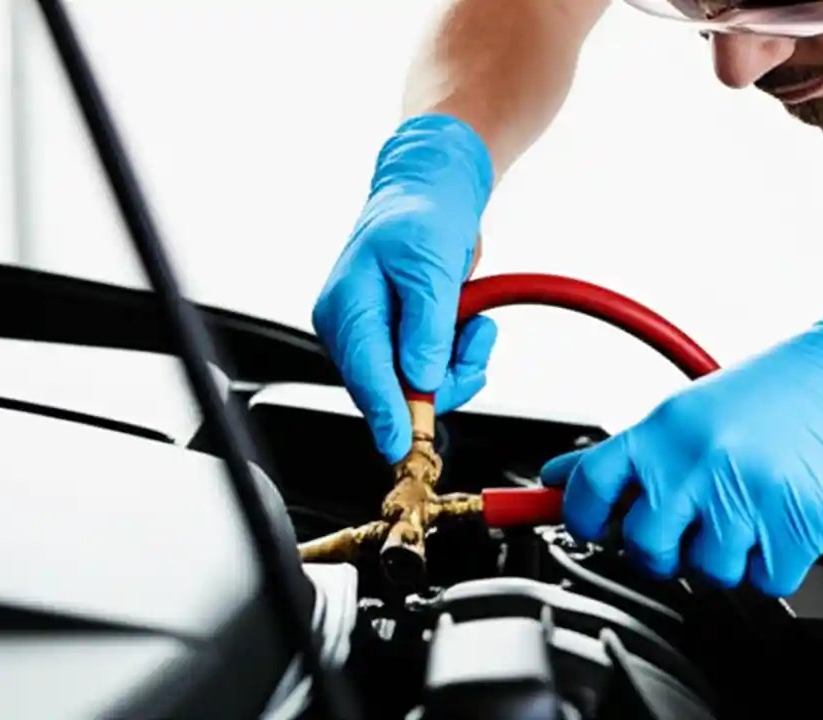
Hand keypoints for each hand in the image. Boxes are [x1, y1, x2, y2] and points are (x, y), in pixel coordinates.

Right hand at [313, 114, 497, 463]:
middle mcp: (352, 328)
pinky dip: (455, 358)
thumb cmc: (423, 214)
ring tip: (475, 325)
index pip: (365, 375)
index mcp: (346, 308)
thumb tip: (421, 378)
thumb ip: (427, 328)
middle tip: (474, 346)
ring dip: (455, 366)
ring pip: (414, 386)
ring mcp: (373, 336)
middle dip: (440, 380)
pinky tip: (468, 327)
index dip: (387, 415)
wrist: (433, 191)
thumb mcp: (431, 267)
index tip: (402, 446)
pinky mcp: (396, 340)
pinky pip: (426, 372)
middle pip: (390, 390)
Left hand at [541, 281, 822, 595]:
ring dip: (725, 556)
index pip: (588, 488)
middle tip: (687, 526)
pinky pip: (764, 580)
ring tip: (745, 512)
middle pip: (645, 547)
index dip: (582, 516)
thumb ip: (623, 453)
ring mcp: (748, 496)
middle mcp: (698, 462)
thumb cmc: (774, 393)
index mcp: (662, 430)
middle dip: (662, 549)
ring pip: (707, 572)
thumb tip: (557, 478)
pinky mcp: (797, 525)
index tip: (593, 524)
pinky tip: (778, 524)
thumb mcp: (686, 412)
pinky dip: (772, 564)